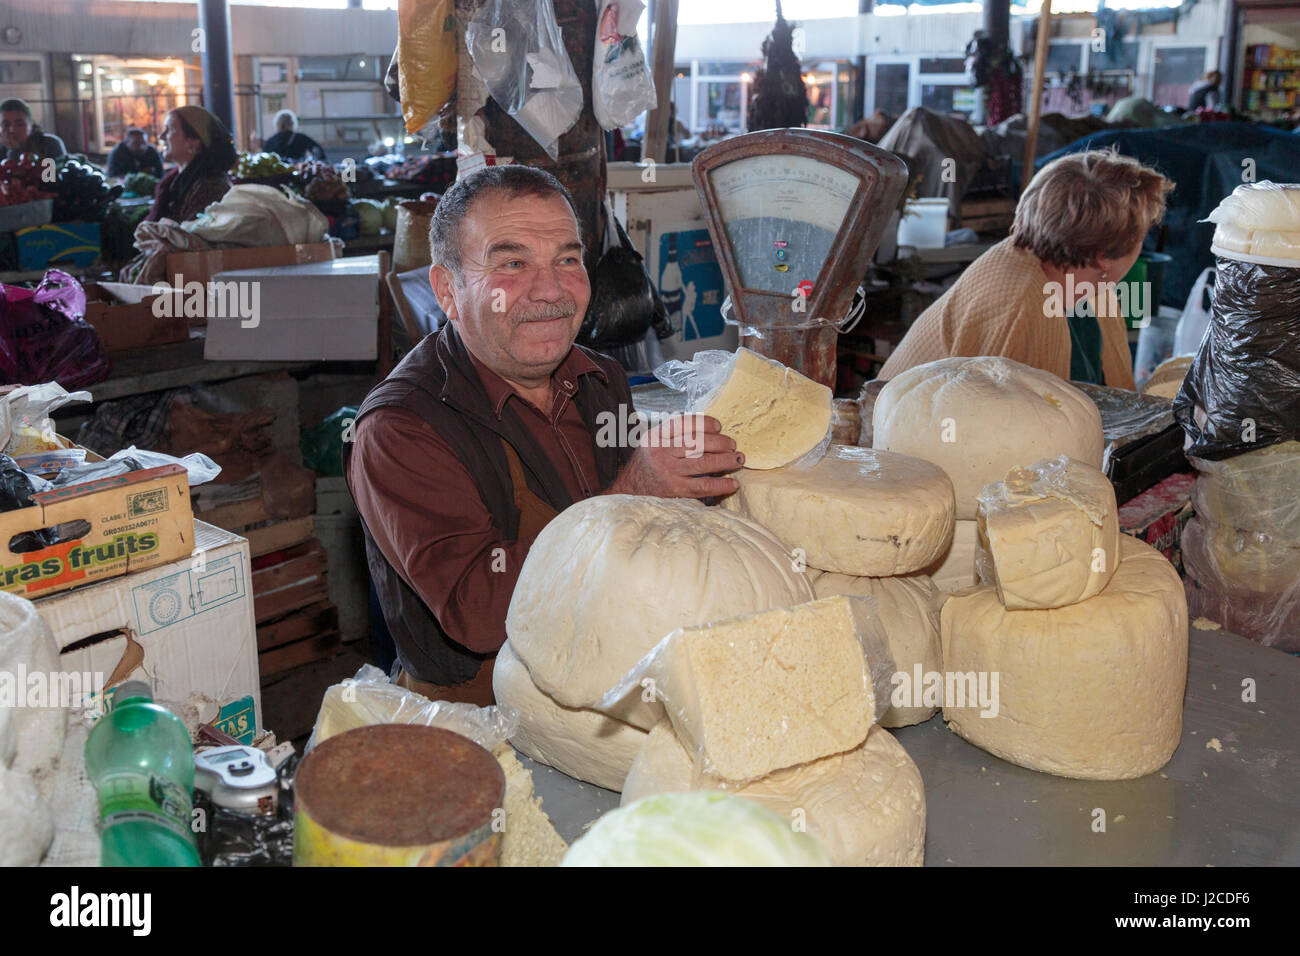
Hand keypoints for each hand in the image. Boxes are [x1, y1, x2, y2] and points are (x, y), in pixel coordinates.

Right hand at [604, 414, 743, 498]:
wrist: (628, 490)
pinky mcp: (675, 491)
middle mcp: (661, 453)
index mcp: (656, 437)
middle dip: (720, 443)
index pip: (683, 423)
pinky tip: (733, 484)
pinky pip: (702, 486)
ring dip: (725, 461)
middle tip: (733, 445)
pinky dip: (720, 485)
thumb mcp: (651, 441)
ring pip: (703, 464)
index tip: (719, 426)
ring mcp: (668, 473)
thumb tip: (708, 428)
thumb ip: (673, 433)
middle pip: (697, 443)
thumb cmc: (646, 462)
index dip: (704, 423)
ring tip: (739, 459)